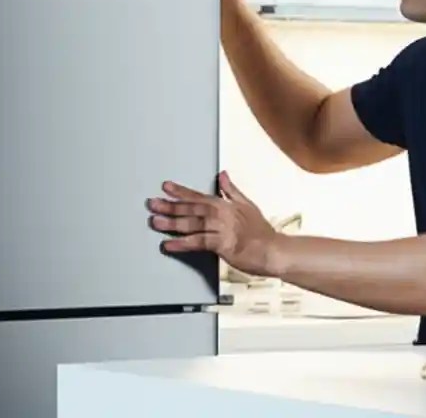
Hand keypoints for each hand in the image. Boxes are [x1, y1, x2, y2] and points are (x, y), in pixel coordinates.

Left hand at [147, 171, 280, 277]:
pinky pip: (198, 242)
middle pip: (191, 208)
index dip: (181, 191)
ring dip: (172, 222)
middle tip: (152, 204)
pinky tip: (169, 244)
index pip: (198, 196)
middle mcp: (221, 214)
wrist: (272, 249)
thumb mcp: (247, 205)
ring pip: (192, 223)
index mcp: (225, 204)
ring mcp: (221, 228)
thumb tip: (222, 175)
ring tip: (156, 221)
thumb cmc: (261, 231)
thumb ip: (232, 190)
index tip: (166, 187)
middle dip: (170, 205)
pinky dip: (182, 243)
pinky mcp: (221, 244)